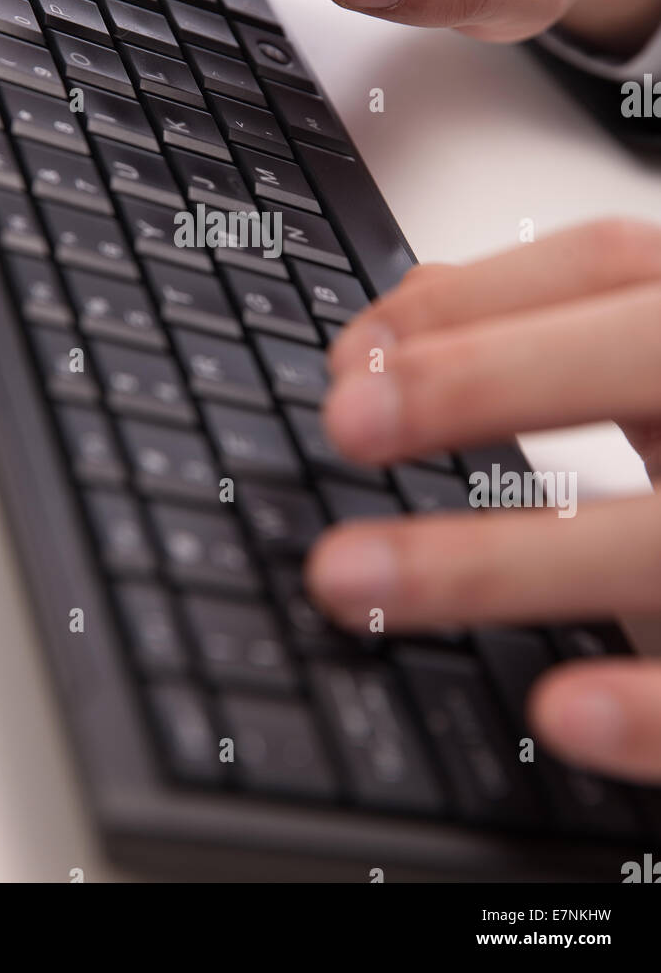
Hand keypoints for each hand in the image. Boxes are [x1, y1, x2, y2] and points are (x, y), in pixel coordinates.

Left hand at [307, 218, 660, 782]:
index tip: (353, 355)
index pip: (608, 265)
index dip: (474, 299)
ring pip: (659, 539)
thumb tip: (408, 313)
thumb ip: (563, 334)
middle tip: (346, 421)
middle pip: (643, 357)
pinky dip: (652, 711)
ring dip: (496, 560)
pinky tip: (561, 712)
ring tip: (349, 579)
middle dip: (484, 379)